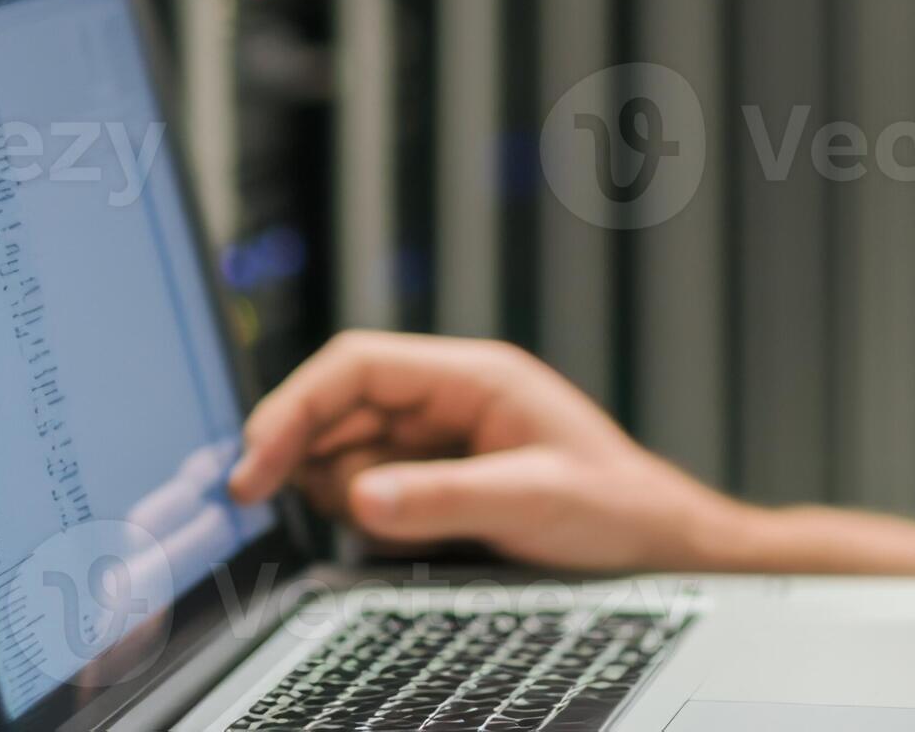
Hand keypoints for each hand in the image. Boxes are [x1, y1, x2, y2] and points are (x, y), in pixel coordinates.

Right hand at [225, 330, 736, 572]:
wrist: (659, 547)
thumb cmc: (618, 508)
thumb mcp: (534, 502)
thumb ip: (447, 498)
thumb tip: (360, 496)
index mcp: (472, 377)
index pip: (357, 366)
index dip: (295, 406)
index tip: (255, 460)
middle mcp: (450, 399)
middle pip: (340, 405)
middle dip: (296, 447)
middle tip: (255, 497)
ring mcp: (442, 440)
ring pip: (347, 449)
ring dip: (331, 483)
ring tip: (367, 523)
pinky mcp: (439, 480)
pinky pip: (370, 487)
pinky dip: (359, 511)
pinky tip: (390, 535)